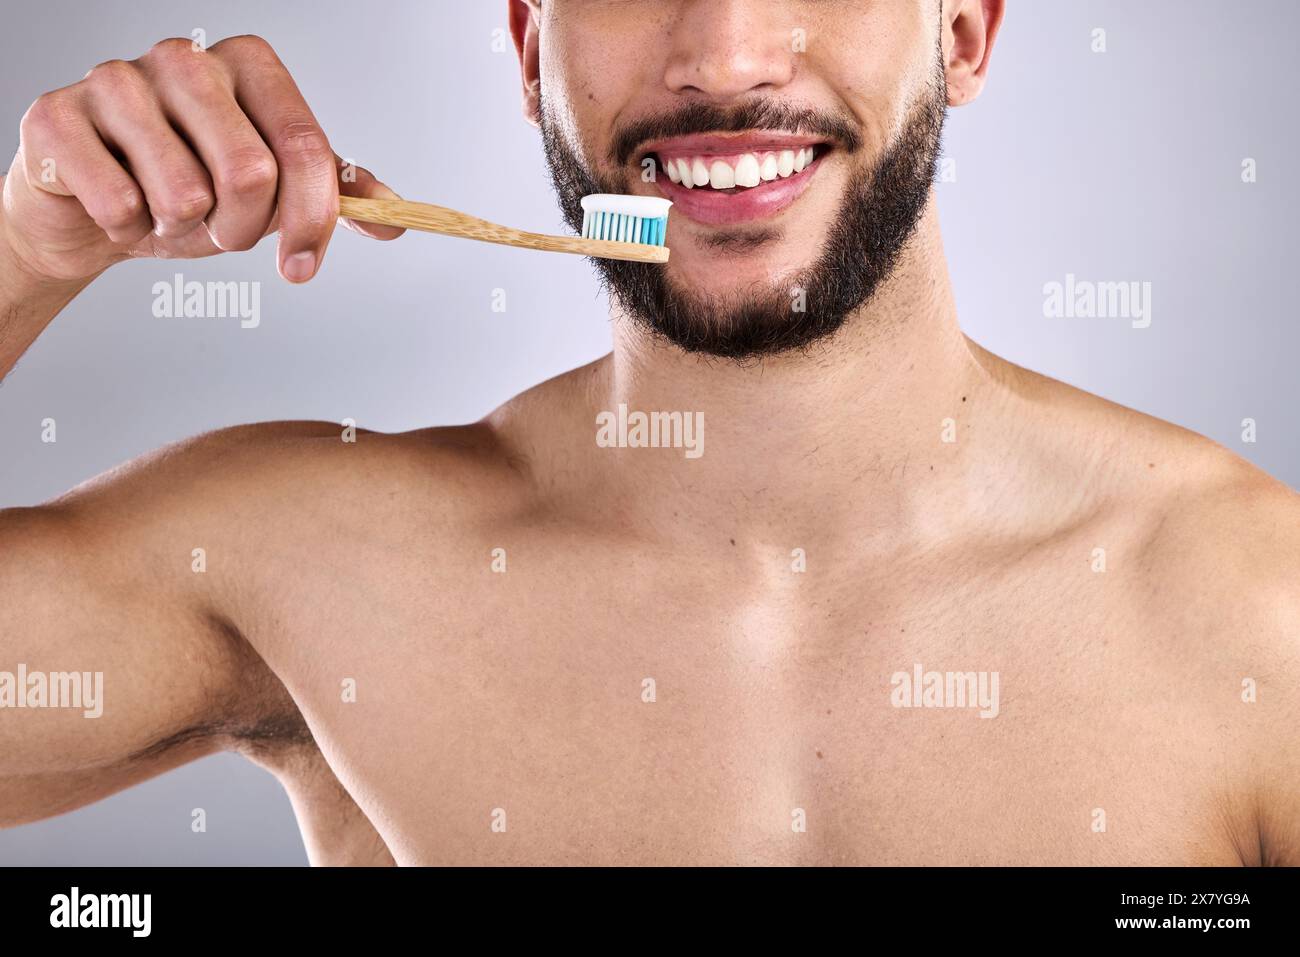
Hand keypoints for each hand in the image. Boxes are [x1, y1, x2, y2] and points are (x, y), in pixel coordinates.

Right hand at [0, 34, 401, 285]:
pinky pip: (119, 204)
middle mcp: (185, 59)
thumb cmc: (192, 189)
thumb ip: (333, 197)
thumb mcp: (273, 194)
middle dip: (241, 229)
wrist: (96, 209)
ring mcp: (115, 79)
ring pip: (184, 194)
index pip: (305, 147)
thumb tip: (393, 218)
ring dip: (182, 230)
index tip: (302, 265)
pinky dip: (125, 228)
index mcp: (249, 65)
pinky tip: (116, 204)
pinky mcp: (57, 115)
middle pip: (250, 174)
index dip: (313, 219)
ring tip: (164, 210)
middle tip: (219, 228)